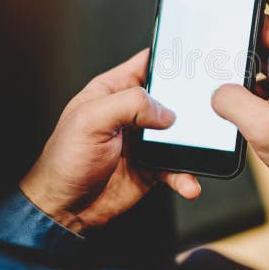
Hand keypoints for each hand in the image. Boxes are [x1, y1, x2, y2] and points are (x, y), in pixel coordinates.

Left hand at [20, 50, 199, 232]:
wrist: (64, 209)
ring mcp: (144, 141)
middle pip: (171, 98)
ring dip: (192, 143)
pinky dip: (186, 174)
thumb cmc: (64, 162)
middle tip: (204, 110)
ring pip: (179, 134)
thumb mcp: (90, 120)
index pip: (146, 64)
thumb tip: (164, 110)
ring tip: (198, 152)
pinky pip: (178, 166)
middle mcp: (131, 113)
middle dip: (189, 103)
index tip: (192, 63)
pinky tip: (187, 182)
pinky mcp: (152, 167)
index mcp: (113, 91)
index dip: (169, 60)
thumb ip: (129, 104)